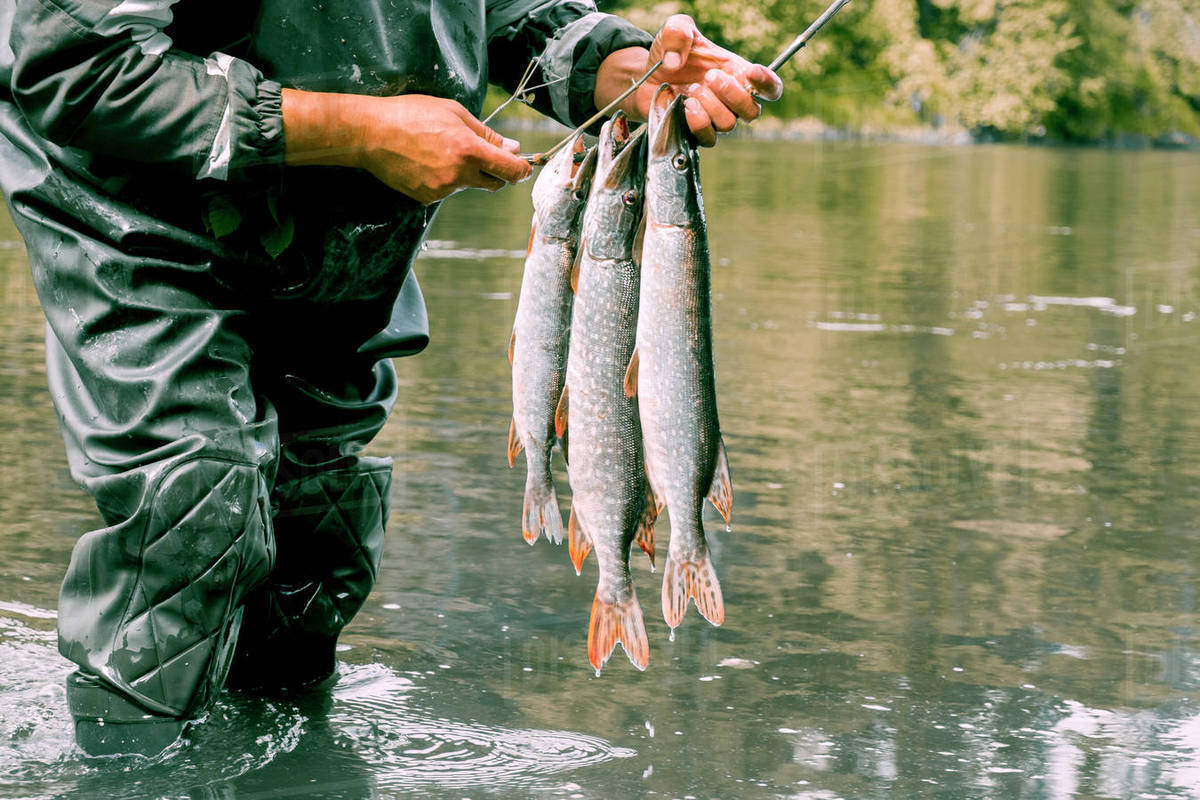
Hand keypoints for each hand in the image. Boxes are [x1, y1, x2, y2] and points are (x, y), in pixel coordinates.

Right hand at [282, 90, 531, 204]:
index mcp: (469, 150)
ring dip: (466, 173)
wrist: (372, 133)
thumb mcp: (454, 113)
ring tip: (441, 150)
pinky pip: (447, 191)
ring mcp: (442, 190)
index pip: (510, 170)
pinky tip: (427, 162)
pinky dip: (445, 179)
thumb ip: (486, 133)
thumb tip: (513, 147)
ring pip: (468, 185)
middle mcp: (458, 175)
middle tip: (487, 155)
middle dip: (497, 172)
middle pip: (494, 183)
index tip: (525, 166)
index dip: (522, 170)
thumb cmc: (413, 115)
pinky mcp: (427, 198)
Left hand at [603, 15, 782, 146]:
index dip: (768, 84)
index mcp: (738, 74)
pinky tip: (686, 105)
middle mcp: (731, 100)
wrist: (647, 76)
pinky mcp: (698, 133)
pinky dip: (698, 123)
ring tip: (691, 89)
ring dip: (710, 105)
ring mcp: (716, 119)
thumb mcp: (674, 30)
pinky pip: (709, 138)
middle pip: (753, 111)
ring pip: (729, 124)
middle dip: (732, 93)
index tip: (753, 72)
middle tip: (710, 76)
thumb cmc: (670, 54)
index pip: (770, 88)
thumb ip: (679, 31)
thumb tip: (676, 60)